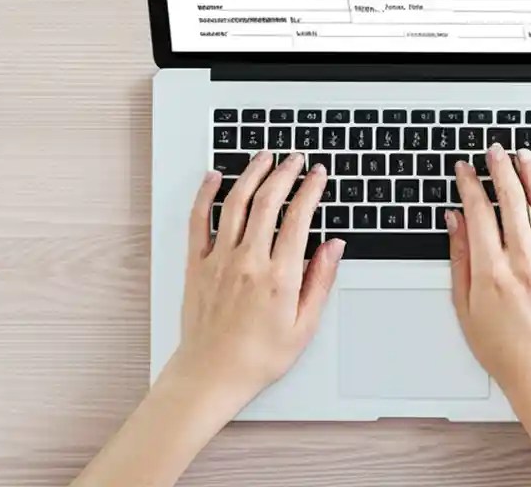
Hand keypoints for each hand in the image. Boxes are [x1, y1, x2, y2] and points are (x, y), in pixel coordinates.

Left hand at [170, 151, 343, 409]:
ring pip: (235, 202)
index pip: (299, 218)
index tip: (317, 175)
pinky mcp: (197, 265)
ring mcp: (219, 260)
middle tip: (295, 159)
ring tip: (265, 157)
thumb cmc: (259, 357)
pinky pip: (199, 220)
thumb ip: (320, 281)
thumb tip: (334, 247)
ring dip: (252, 174)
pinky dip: (205, 194)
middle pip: (268, 201)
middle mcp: (248, 262)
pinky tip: (214, 177)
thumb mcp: (305, 325)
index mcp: (279, 277)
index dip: (310, 189)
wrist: (213, 374)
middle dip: (285, 173)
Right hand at [446, 143, 530, 401]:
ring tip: (523, 156)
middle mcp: (523, 260)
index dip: (468, 183)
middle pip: (510, 198)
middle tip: (493, 151)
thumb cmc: (504, 349)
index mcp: (491, 270)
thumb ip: (459, 260)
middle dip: (499, 167)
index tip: (464, 170)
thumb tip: (455, 221)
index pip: (478, 211)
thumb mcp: (464, 307)